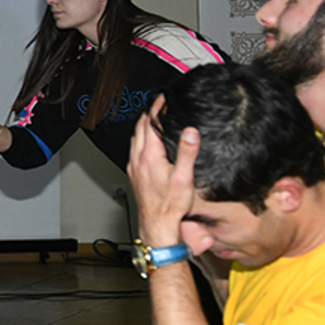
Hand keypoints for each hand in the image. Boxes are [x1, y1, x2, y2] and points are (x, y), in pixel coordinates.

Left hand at [126, 100, 201, 250]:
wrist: (157, 225)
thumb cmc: (170, 206)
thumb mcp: (184, 178)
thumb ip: (187, 153)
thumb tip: (190, 132)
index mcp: (149, 157)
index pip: (150, 125)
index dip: (156, 109)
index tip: (163, 99)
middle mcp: (138, 160)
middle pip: (140, 129)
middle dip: (149, 115)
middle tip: (159, 106)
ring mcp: (134, 168)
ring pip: (135, 139)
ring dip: (143, 128)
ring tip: (153, 120)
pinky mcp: (134, 175)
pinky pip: (134, 150)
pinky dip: (141, 140)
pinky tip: (148, 145)